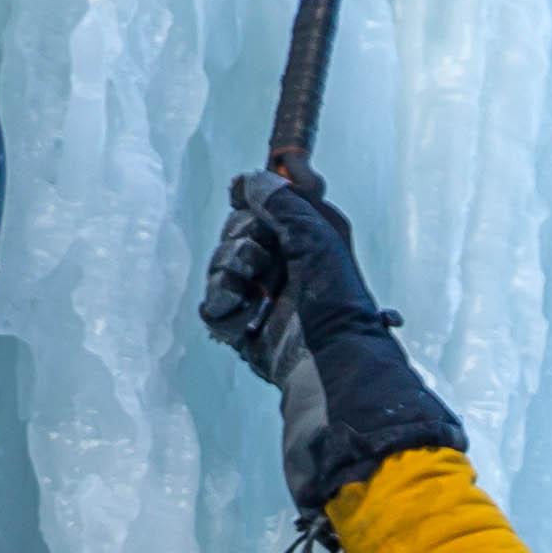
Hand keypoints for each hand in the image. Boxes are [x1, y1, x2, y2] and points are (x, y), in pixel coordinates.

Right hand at [200, 171, 466, 516]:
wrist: (331, 373)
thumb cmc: (337, 304)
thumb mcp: (318, 238)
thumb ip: (284, 203)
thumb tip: (251, 179)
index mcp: (311, 238)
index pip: (269, 200)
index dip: (255, 196)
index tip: (247, 194)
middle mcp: (288, 265)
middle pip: (237, 231)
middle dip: (240, 242)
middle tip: (259, 262)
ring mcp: (264, 299)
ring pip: (220, 267)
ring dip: (228, 276)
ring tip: (249, 295)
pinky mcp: (245, 331)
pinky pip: (214, 306)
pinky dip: (224, 310)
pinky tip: (242, 322)